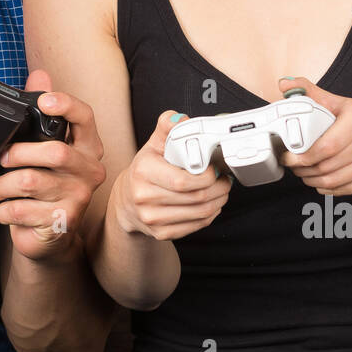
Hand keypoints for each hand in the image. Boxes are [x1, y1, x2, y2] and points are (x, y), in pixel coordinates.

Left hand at [0, 71, 106, 261]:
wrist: (51, 236)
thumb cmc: (46, 185)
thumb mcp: (42, 148)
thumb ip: (41, 113)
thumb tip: (39, 75)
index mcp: (87, 146)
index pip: (85, 117)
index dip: (66, 105)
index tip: (44, 101)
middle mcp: (90, 170)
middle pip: (55, 153)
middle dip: (18, 154)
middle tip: (1, 159)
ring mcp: (79, 197)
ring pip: (31, 182)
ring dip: (1, 186)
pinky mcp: (63, 223)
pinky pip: (21, 210)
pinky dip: (2, 210)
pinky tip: (4, 209)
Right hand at [113, 110, 232, 243]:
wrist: (127, 201)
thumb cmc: (145, 170)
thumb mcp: (153, 145)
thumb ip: (167, 127)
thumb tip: (180, 118)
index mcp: (143, 171)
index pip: (182, 180)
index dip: (206, 176)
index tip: (215, 168)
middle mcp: (144, 197)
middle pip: (196, 198)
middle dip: (219, 188)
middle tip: (224, 179)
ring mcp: (152, 218)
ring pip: (200, 213)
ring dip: (218, 201)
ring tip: (221, 190)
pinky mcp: (161, 233)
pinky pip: (196, 225)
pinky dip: (210, 215)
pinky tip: (211, 204)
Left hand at [277, 76, 351, 195]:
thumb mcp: (339, 102)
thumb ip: (310, 92)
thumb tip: (285, 84)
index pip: (327, 145)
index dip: (303, 156)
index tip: (289, 157)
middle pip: (328, 165)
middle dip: (304, 168)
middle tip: (293, 166)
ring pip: (334, 180)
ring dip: (312, 180)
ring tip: (303, 173)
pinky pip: (347, 190)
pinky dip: (328, 189)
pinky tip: (320, 181)